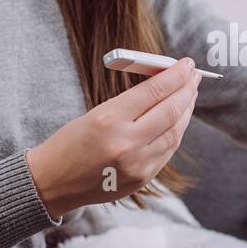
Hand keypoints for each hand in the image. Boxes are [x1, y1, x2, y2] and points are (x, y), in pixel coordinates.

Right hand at [26, 57, 201, 218]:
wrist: (52, 183)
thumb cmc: (69, 143)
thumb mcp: (94, 113)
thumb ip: (131, 101)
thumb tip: (165, 83)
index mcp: (108, 120)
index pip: (153, 91)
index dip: (175, 75)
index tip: (187, 64)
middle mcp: (126, 144)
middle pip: (170, 112)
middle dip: (187, 90)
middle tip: (194, 76)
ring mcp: (137, 165)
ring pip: (175, 133)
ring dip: (186, 111)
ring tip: (189, 95)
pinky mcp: (142, 179)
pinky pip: (167, 151)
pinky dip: (176, 132)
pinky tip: (179, 120)